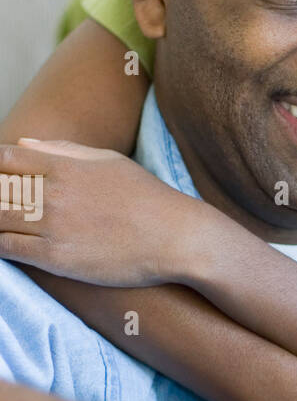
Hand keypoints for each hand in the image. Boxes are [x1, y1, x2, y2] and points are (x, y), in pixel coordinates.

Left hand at [0, 138, 204, 284]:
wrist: (176, 238)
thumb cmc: (145, 197)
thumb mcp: (107, 161)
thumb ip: (62, 150)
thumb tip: (23, 142)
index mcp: (63, 166)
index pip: (4, 158)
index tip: (2, 178)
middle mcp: (53, 194)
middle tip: (3, 203)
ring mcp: (53, 226)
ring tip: (4, 221)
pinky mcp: (56, 259)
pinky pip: (9, 248)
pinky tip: (4, 242)